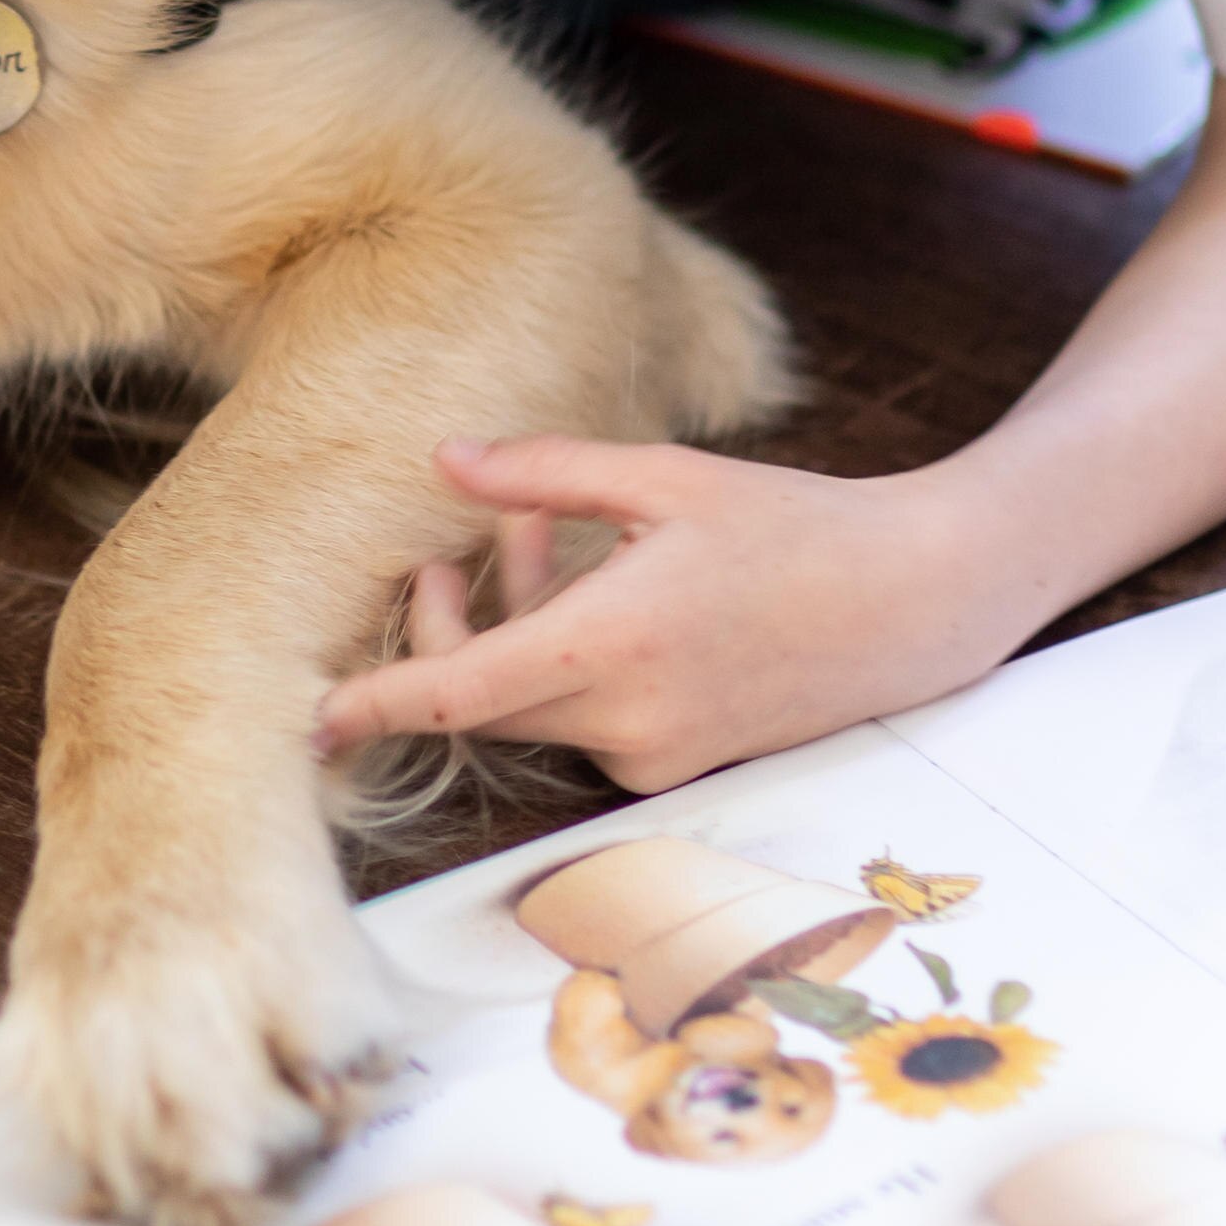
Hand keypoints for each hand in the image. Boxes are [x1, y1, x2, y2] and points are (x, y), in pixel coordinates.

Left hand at [311, 435, 1026, 791]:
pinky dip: (565, 665)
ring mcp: (655, 754)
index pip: (461, 694)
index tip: (308, 718)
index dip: (376, 706)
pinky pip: (584, 723)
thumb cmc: (796, 526)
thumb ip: (545, 473)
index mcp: (615, 643)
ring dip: (514, 634)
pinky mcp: (677, 767)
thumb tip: (441, 459)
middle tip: (463, 544)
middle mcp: (629, 717)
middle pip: (482, 703)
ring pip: (532, 711)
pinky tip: (603, 590)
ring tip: (548, 534)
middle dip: (447, 629)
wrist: (918, 604)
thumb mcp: (666, 478)